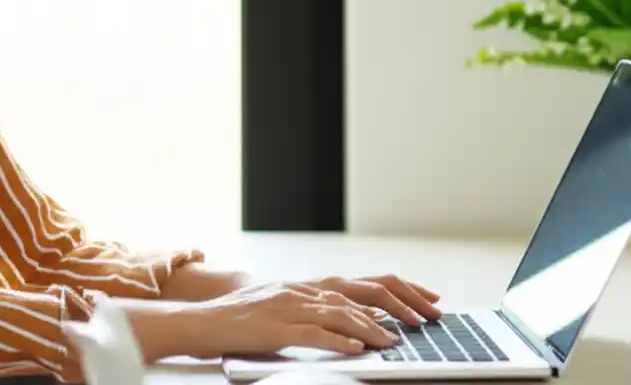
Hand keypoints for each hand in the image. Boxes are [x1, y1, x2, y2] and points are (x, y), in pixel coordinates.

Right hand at [128, 281, 402, 360]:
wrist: (203, 320)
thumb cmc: (243, 320)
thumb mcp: (285, 308)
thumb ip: (317, 313)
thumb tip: (356, 326)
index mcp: (309, 285)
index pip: (364, 283)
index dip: (399, 290)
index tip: (427, 300)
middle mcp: (303, 290)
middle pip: (360, 293)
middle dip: (398, 305)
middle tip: (425, 319)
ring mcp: (289, 307)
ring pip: (340, 313)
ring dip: (372, 327)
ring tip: (395, 340)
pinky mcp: (276, 328)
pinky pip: (312, 333)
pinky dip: (338, 341)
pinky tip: (358, 349)